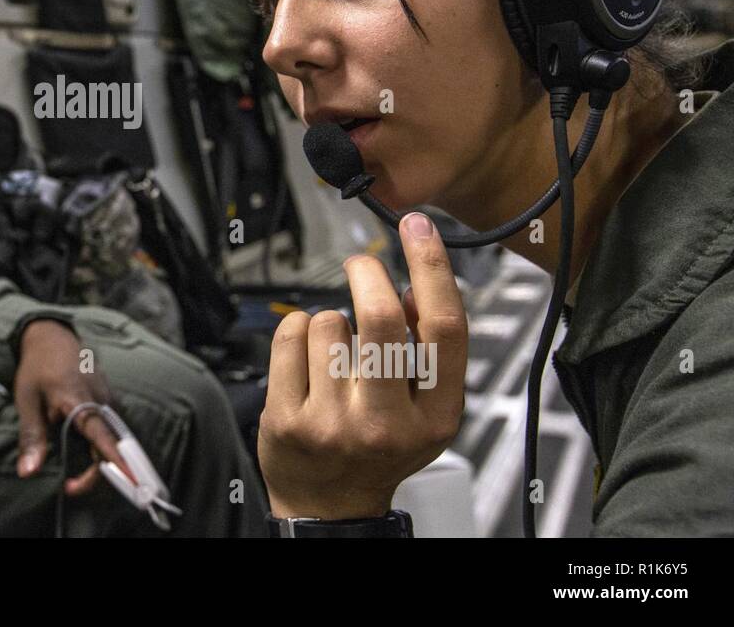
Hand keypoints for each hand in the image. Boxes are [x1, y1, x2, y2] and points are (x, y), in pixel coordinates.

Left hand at [12, 319, 128, 495]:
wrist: (52, 337)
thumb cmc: (38, 369)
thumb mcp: (27, 402)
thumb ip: (32, 438)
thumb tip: (28, 473)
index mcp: (80, 402)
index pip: (103, 438)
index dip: (118, 463)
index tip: (133, 484)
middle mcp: (102, 402)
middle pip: (111, 447)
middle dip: (97, 475)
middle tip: (70, 487)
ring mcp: (109, 401)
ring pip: (114, 440)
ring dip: (100, 463)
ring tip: (75, 480)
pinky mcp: (109, 402)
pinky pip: (112, 431)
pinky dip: (103, 449)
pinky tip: (85, 457)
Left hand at [258, 212, 467, 518]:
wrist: (329, 506)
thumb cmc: (378, 445)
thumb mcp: (423, 409)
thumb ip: (424, 353)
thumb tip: (410, 289)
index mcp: (436, 416)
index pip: (444, 328)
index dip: (432, 268)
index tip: (417, 227)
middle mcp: (389, 422)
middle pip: (380, 319)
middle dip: (366, 274)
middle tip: (360, 265)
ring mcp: (335, 425)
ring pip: (329, 324)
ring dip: (328, 321)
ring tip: (331, 353)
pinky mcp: (289, 421)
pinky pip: (289, 338)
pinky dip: (295, 330)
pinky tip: (304, 356)